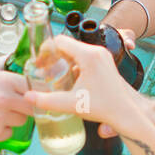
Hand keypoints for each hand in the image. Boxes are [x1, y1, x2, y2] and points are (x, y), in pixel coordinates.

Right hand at [0, 56, 32, 141]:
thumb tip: (19, 57)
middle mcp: (5, 99)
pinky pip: (9, 133)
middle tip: (15, 105)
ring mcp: (0, 117)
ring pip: (22, 121)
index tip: (31, 94)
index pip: (34, 88)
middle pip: (32, 107)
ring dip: (13, 118)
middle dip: (25, 106)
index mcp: (5, 80)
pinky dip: (2, 130)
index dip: (33, 91)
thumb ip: (4, 63)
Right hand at [23, 35, 143, 136]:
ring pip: (75, 51)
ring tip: (53, 76)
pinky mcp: (105, 62)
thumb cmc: (103, 107)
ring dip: (62, 61)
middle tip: (43, 70)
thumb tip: (27, 97)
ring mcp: (102, 56)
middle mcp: (96, 51)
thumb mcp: (71, 104)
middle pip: (67, 45)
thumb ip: (47, 100)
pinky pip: (84, 57)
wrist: (126, 113)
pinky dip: (73, 65)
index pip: (60, 41)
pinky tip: (68, 81)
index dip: (45, 50)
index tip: (38, 62)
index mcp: (88, 56)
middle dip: (52, 57)